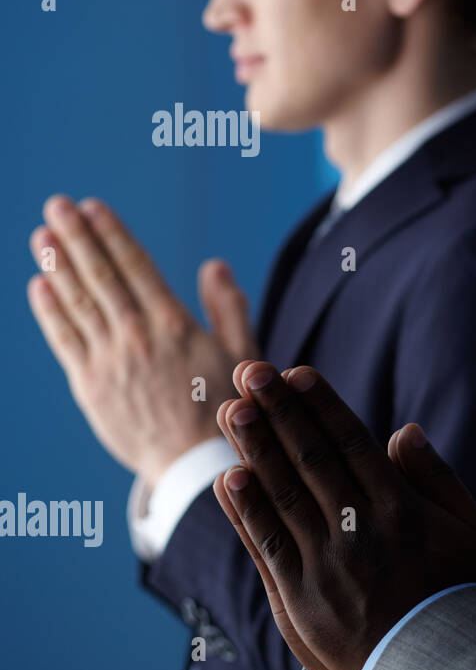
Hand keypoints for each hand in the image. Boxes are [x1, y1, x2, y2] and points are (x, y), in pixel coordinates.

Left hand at [27, 196, 257, 485]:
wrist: (197, 464)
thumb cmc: (228, 408)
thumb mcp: (243, 353)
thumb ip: (229, 307)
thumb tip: (214, 265)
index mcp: (176, 325)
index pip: (136, 267)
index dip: (112, 234)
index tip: (94, 207)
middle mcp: (139, 337)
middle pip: (101, 277)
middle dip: (77, 237)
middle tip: (58, 205)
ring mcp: (111, 361)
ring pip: (78, 302)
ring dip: (57, 265)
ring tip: (41, 234)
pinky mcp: (91, 386)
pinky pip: (64, 341)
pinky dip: (50, 311)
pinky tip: (39, 285)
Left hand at [211, 361, 475, 669]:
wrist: (435, 662)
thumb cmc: (456, 589)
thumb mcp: (471, 528)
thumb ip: (437, 477)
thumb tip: (404, 431)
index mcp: (401, 508)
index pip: (353, 445)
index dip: (322, 406)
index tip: (297, 373)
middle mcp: (361, 529)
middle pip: (312, 460)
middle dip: (279, 413)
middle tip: (251, 373)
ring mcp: (327, 563)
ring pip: (283, 495)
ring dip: (254, 449)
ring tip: (230, 409)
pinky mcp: (299, 595)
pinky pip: (267, 544)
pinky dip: (246, 510)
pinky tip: (229, 477)